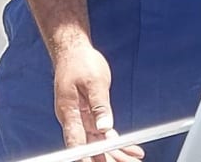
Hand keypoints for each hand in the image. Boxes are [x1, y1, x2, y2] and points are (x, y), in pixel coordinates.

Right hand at [53, 45, 144, 161]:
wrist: (72, 50)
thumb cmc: (79, 62)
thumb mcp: (94, 82)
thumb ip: (100, 106)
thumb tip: (105, 128)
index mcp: (68, 111)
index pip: (76, 141)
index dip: (87, 157)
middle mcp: (71, 118)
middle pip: (88, 146)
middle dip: (107, 158)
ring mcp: (79, 118)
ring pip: (96, 143)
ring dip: (113, 153)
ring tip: (132, 160)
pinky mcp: (87, 115)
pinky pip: (100, 133)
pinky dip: (114, 142)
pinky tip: (129, 149)